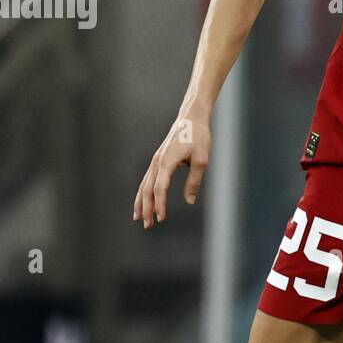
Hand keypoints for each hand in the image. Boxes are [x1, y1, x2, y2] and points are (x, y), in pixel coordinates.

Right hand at [133, 112, 210, 228]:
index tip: (161, 218)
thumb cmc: (198, 136)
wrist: (191, 117)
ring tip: (140, 218)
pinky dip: (143, 192)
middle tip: (148, 225)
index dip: (160, 204)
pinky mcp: (158, 160)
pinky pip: (147, 179)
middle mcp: (157, 161)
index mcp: (167, 161)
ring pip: (144, 185)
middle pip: (147, 189)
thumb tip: (189, 201)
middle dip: (147, 208)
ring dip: (142, 202)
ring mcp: (156, 160)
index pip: (160, 188)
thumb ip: (194, 181)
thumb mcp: (202, 159)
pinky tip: (143, 202)